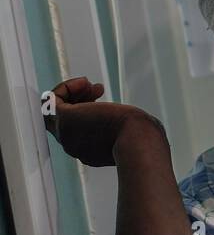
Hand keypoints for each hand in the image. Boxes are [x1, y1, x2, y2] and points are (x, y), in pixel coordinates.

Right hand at [41, 77, 164, 167]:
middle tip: (95, 89)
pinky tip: (84, 82)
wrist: (139, 142)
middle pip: (62, 119)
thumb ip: (118, 131)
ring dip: (72, 92)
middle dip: (78, 100)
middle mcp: (73, 146)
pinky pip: (50, 100)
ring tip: (93, 86)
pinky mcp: (65, 120)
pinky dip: (65, 87)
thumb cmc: (142, 139)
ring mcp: (67, 134)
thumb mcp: (127, 135)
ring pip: (55, 109)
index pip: (74, 130)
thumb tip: (122, 119)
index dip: (84, 112)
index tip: (99, 100)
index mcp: (88, 152)